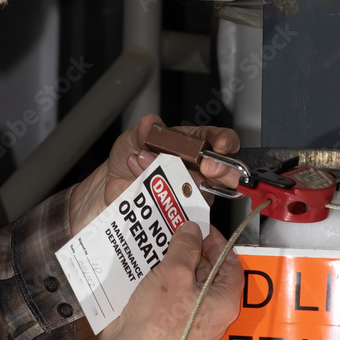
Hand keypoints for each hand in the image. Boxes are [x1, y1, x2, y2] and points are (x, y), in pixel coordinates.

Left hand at [69, 113, 241, 236]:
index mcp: (194, 145)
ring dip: (174, 179)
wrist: (113, 181)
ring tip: (144, 160)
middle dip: (222, 170)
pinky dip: (159, 197)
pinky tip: (141, 182)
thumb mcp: (134, 137)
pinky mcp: (178, 215)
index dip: (226, 142)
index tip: (221, 144)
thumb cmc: (132, 155)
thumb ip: (144, 130)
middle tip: (207, 167)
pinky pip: (179, 213)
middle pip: (226, 174)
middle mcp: (198, 171)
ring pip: (200, 194)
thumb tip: (150, 124)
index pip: (222, 142)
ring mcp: (190, 195)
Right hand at [86, 221, 243, 339]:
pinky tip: (152, 269)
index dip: (218, 244)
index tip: (202, 229)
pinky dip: (168, 281)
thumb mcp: (174, 273)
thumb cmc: (156, 323)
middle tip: (180, 235)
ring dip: (179, 265)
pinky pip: (177, 297)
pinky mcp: (174, 325)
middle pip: (212, 275)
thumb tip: (192, 231)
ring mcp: (193, 322)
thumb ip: (186, 247)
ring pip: (192, 285)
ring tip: (163, 249)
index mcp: (224, 303)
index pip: (232, 265)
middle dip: (195, 252)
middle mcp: (213, 315)